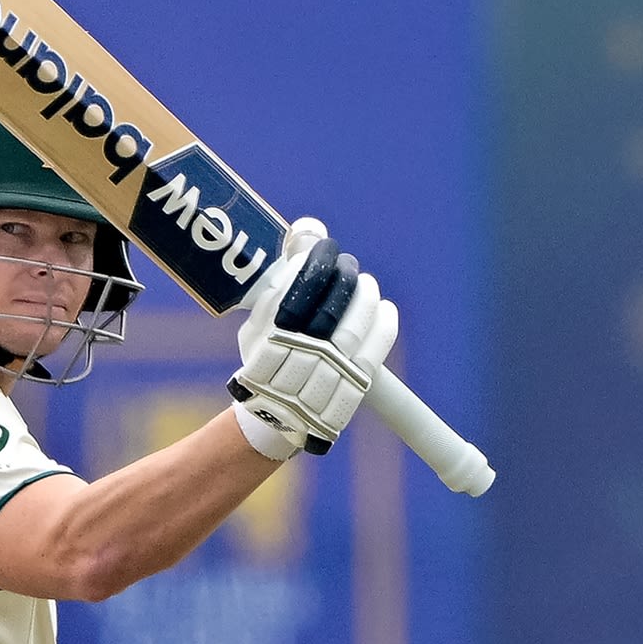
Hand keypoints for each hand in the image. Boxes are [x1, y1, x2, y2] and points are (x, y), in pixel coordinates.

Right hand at [229, 221, 398, 460]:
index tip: (318, 249)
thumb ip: (279, 278)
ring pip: (354, 325)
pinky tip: (384, 308)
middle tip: (346, 266)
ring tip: (365, 285)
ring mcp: (324, 374)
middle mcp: (294, 356)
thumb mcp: (257, 323)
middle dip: (342, 276)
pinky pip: (376, 349)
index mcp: (265, 336)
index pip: (291, 287)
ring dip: (366, 296)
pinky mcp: (351, 388)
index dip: (311, 261)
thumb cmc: (266, 357)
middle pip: (327, 304)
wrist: (275, 416)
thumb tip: (308, 227)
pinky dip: (385, 323)